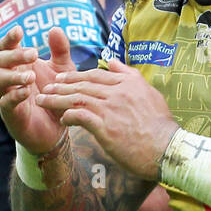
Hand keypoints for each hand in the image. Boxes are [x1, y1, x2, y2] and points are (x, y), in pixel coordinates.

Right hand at [0, 26, 76, 153]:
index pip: (8, 47)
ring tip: (30, 76)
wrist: (58, 128)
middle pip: (1, 60)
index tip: (19, 30)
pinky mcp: (10, 113)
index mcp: (19, 64)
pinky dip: (15, 95)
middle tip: (33, 54)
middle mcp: (10, 77)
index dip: (10, 38)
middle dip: (14, 55)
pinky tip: (27, 92)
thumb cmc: (56, 94)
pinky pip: (5, 102)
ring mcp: (6, 95)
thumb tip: (54, 28)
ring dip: (12, 75)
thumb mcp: (63, 70)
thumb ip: (59, 51)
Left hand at [36, 59, 177, 179]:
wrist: (167, 149)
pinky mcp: (106, 127)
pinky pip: (80, 116)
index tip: (62, 78)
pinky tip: (61, 119)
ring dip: (57, 99)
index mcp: (129, 83)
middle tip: (45, 87)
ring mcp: (111, 109)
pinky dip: (68, 116)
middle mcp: (118, 92)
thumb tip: (113, 61)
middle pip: (83, 85)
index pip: (96, 74)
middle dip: (61, 86)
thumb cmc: (161, 126)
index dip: (76, 76)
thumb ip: (130, 76)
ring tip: (43, 101)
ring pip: (77, 98)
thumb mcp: (150, 93)